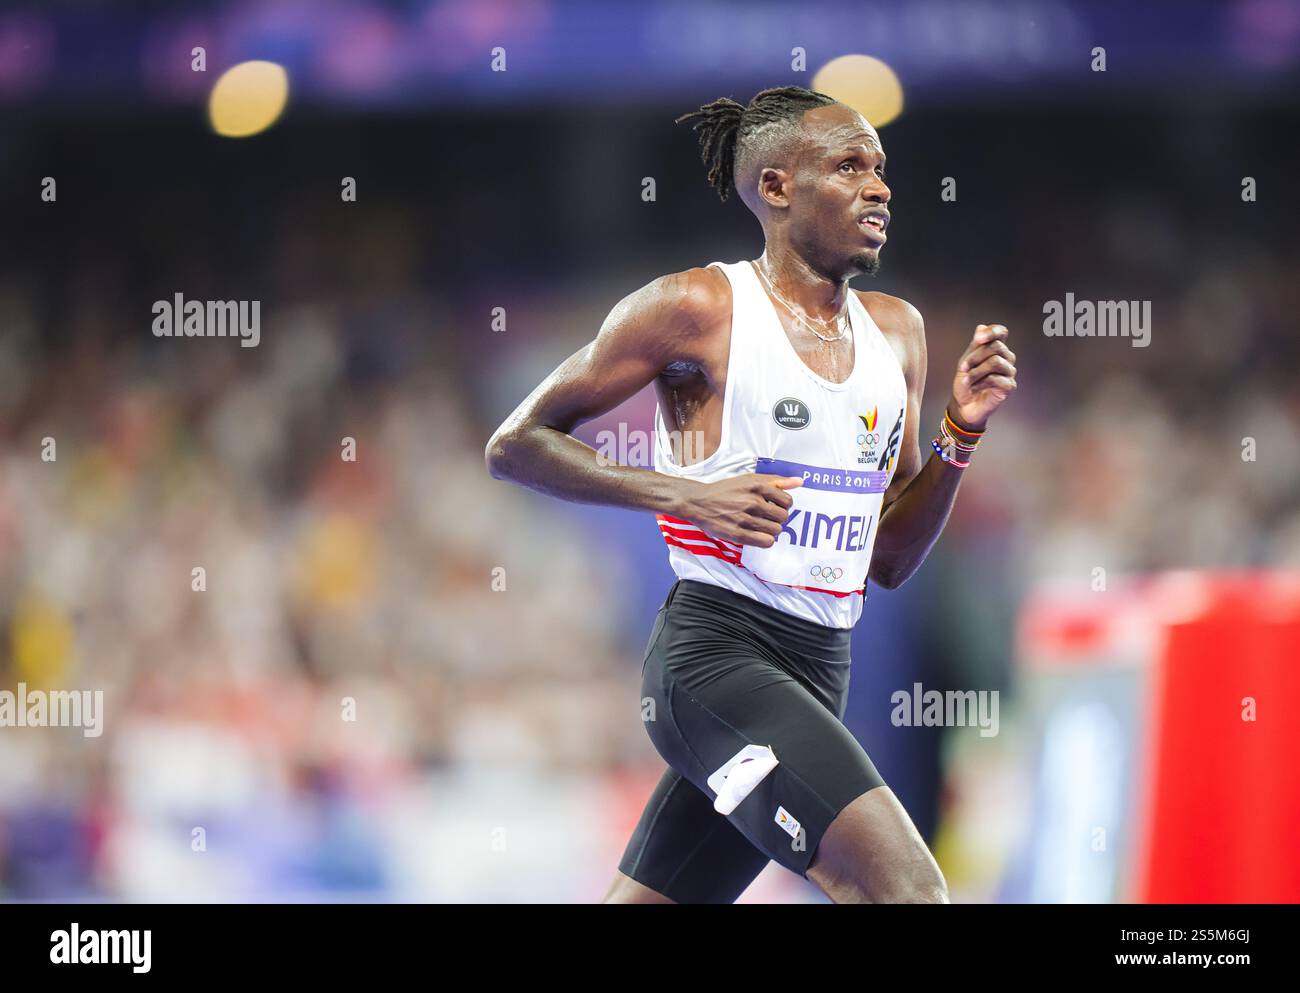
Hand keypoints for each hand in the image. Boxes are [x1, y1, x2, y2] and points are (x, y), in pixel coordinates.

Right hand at [676, 474, 802, 547]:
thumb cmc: (725, 490)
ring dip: (771, 530)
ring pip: (776, 531)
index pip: (787, 501)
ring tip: (761, 527)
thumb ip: (776, 481)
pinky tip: (757, 535)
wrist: (698, 501)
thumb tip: (800, 481)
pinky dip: (765, 540)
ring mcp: (745, 518)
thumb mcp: (750, 479)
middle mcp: (752, 501)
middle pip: (783, 517)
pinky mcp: (738, 533)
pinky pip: (765, 542)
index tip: (774, 507)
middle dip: (778, 519)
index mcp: (757, 486)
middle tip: (767, 518)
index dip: (783, 506)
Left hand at [950, 324, 1015, 430]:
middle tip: (963, 368)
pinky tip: (973, 388)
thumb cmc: (966, 383)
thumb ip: (974, 347)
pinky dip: (981, 382)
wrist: (964, 405)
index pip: (1001, 332)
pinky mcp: (1009, 386)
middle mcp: (1006, 358)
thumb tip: (981, 327)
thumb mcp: (965, 363)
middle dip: (976, 356)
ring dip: (977, 371)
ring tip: (967, 380)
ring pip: (996, 362)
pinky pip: (996, 378)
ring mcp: (1009, 372)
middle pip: (997, 347)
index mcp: (996, 349)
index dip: (992, 332)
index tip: (978, 339)